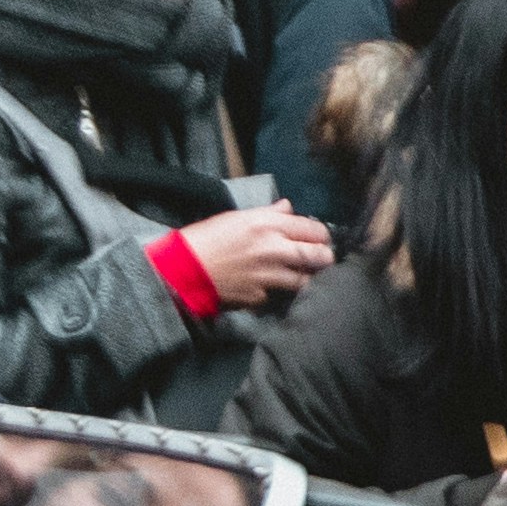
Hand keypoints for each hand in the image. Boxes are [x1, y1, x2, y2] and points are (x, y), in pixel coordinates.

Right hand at [181, 200, 336, 309]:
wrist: (181, 270)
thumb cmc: (206, 238)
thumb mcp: (237, 217)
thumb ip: (268, 213)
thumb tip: (288, 208)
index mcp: (268, 225)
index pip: (315, 230)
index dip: (321, 236)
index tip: (318, 239)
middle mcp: (274, 249)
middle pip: (320, 257)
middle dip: (324, 258)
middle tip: (320, 260)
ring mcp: (269, 276)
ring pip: (305, 281)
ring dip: (305, 278)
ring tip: (300, 276)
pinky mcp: (260, 297)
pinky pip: (279, 295)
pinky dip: (278, 293)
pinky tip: (271, 288)